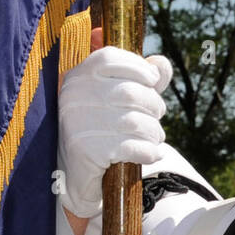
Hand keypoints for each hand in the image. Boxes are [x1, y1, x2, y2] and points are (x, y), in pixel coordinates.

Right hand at [57, 48, 170, 218]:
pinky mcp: (86, 151)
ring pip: (134, 122)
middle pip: (129, 92)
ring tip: (154, 138)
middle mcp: (72, 97)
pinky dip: (149, 151)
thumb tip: (162, 63)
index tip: (153, 81)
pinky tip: (152, 154)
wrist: (78, 176)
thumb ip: (143, 81)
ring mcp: (76, 124)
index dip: (138, 67)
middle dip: (154, 106)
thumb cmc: (104, 131)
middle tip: (157, 117)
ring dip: (153, 132)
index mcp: (77, 77)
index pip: (109, 58)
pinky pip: (131, 147)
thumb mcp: (120, 101)